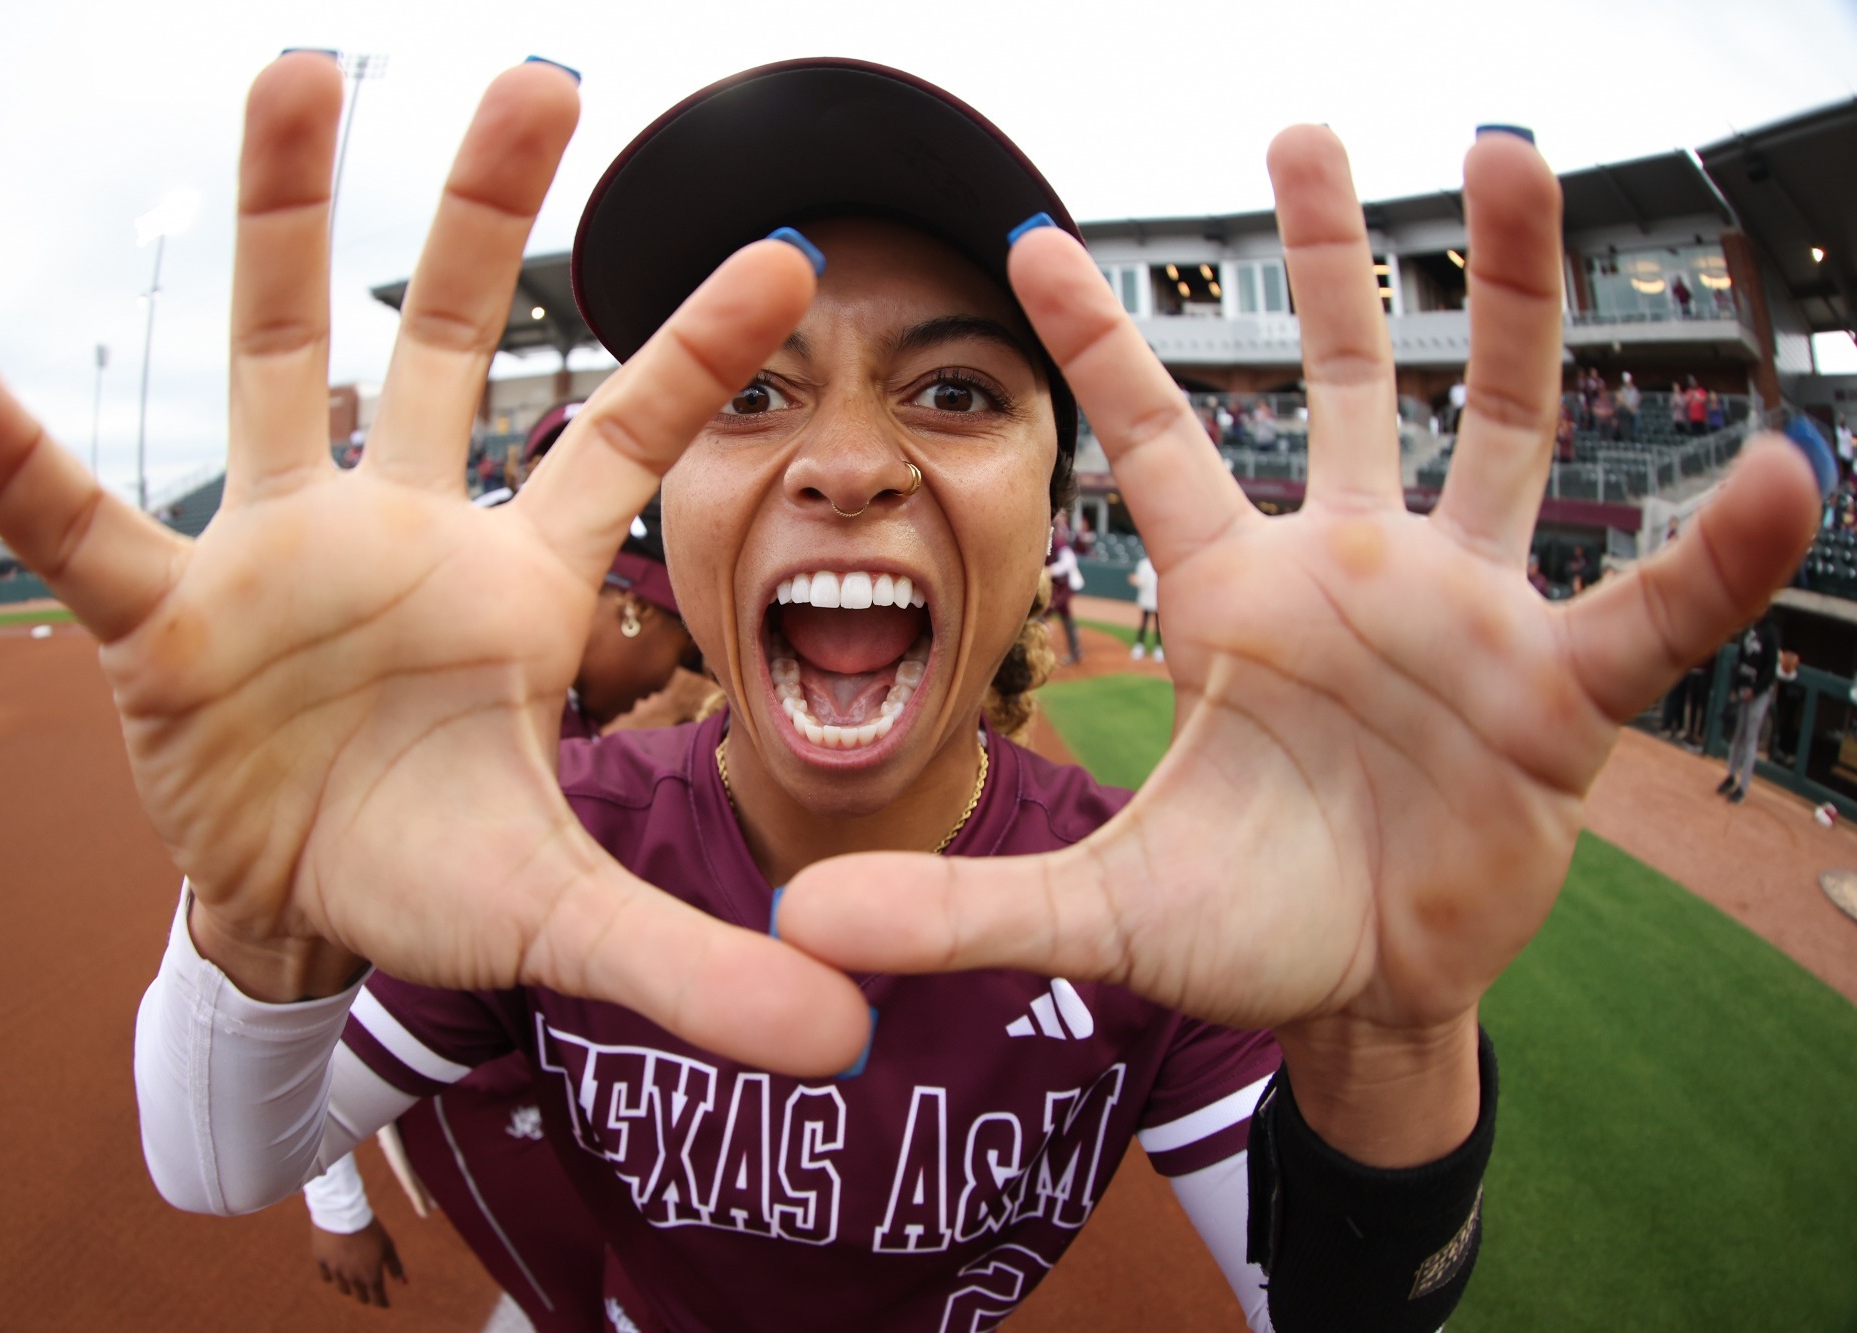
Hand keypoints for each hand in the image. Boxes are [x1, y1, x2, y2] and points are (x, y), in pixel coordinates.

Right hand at [0, 55, 869, 1074]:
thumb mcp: (567, 924)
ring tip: (300, 72)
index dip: (698, 351)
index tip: (791, 250)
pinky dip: (25, 467)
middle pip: (454, 349)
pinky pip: (89, 534)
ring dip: (286, 228)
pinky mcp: (166, 628)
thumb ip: (694, 968)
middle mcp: (405, 535)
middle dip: (491, 219)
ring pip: (286, 367)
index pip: (626, 444)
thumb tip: (845, 1040)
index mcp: (521, 586)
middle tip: (545, 76)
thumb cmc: (434, 879)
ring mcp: (280, 561)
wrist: (300, 918)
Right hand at [313, 1219, 404, 1308]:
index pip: (378, 1299)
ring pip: (343, 1288)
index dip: (382, 1302)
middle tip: (370, 1291)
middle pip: (360, 1296)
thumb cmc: (370, 1228)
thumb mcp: (388, 1245)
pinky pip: (327, 1277)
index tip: (385, 1303)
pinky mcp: (321, 1262)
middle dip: (367, 1295)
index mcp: (371, 1276)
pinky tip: (337, 1270)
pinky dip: (332, 1276)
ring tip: (354, 1279)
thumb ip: (395, 1265)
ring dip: (350, 1286)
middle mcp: (353, 1279)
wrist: (343, 1213)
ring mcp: (336, 1271)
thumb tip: (402, 1280)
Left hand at [778, 128, 1817, 1152]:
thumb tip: (801, 936)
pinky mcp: (1559, 694)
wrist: (1363, 987)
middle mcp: (1348, 568)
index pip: (1152, 438)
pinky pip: (1650, 607)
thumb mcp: (1096, 915)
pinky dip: (1717, 553)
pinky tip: (1783, 470)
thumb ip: (962, 911)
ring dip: (1506, 293)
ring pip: (1492, 421)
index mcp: (1232, 594)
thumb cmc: (1241, 922)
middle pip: (1332, 378)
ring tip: (1513, 154)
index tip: (1029, 234)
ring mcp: (1462, 612)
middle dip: (1320, 256)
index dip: (1093, 340)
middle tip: (1299, 126)